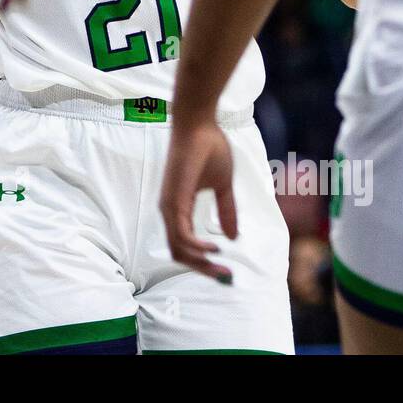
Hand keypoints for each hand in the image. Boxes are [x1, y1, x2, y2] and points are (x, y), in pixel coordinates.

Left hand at [159, 117, 237, 282]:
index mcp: (178, 207)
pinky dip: (196, 247)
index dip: (203, 260)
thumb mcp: (223, 186)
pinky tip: (214, 248)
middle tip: (226, 277)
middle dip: (203, 269)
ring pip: (178, 249)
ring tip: (221, 266)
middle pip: (179, 253)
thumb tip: (233, 237)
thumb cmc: (209, 148)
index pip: (184, 244)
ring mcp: (168, 206)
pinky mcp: (173, 200)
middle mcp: (169, 210)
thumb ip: (226, 211)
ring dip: (200, 262)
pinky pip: (180, 234)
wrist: (200, 125)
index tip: (225, 269)